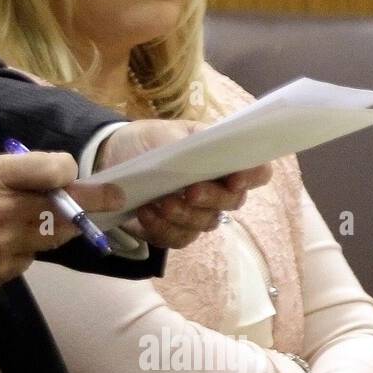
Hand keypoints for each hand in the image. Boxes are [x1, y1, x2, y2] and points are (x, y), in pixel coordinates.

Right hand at [0, 151, 127, 300]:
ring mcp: (7, 249)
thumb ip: (17, 171)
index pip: (55, 172)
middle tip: (114, 198)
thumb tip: (59, 172)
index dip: (73, 174)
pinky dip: (24, 250)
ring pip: (52, 238)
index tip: (89, 178)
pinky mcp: (3, 274)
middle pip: (67, 212)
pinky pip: (28, 259)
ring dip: (54, 230)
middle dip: (91, 205)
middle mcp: (5, 214)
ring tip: (29, 221)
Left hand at [95, 120, 271, 249]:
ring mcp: (197, 213)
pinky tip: (145, 212)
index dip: (252, 176)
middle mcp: (217, 190)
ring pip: (205, 223)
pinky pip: (178, 238)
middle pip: (232, 202)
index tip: (234, 179)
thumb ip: (189, 144)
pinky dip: (162, 227)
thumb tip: (206, 153)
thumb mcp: (166, 133)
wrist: (115, 156)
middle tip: (190, 191)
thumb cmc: (150, 141)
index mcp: (223, 161)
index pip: (256, 172)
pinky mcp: (173, 230)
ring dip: (183, 215)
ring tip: (160, 202)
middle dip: (212, 198)